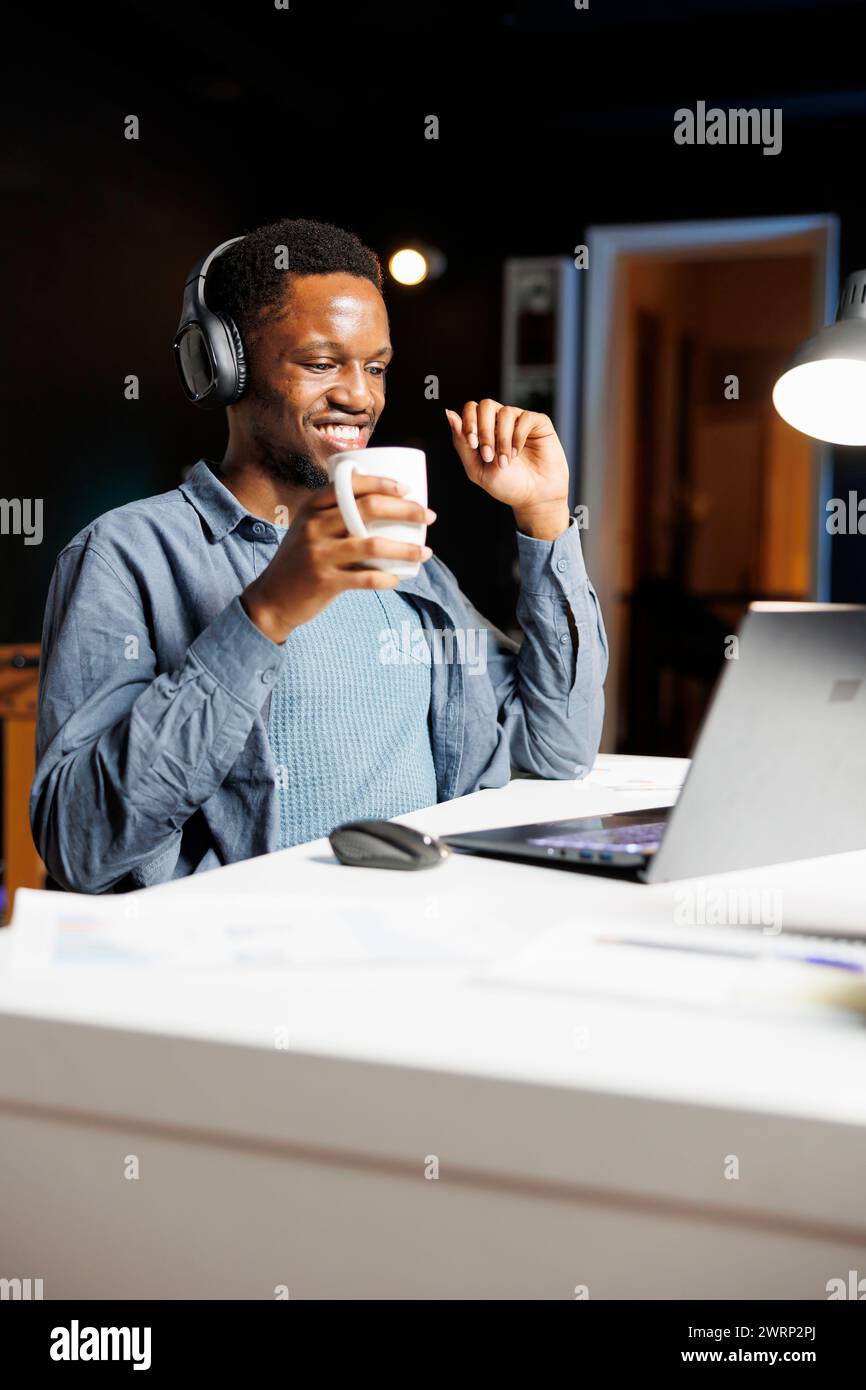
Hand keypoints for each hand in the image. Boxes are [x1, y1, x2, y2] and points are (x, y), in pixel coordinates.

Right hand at [241, 476, 435, 642]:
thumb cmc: (300, 560)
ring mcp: (318, 554)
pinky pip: (365, 578)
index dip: (383, 484)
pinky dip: (386, 579)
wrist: (271, 598)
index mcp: (311, 507)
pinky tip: (399, 579)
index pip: (351, 485)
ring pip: (372, 545)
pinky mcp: (324, 581)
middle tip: (428, 516)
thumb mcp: (308, 528)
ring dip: (405, 550)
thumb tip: (382, 502)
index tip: (409, 490)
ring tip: (426, 553)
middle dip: (406, 510)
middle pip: (368, 509)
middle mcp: (314, 526)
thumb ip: (335, 514)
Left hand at [445, 400, 570, 538]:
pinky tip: (518, 453)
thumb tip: (449, 414)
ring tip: (505, 461)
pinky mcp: (538, 423)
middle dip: (484, 430)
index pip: (471, 409)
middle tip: (487, 455)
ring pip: (505, 412)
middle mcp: (500, 422)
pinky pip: (525, 417)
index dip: (469, 422)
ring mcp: (519, 420)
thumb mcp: (476, 468)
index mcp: (483, 430)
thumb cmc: (507, 485)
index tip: (473, 444)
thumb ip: (462, 443)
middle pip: (485, 405)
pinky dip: (518, 436)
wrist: (534, 497)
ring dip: (502, 440)